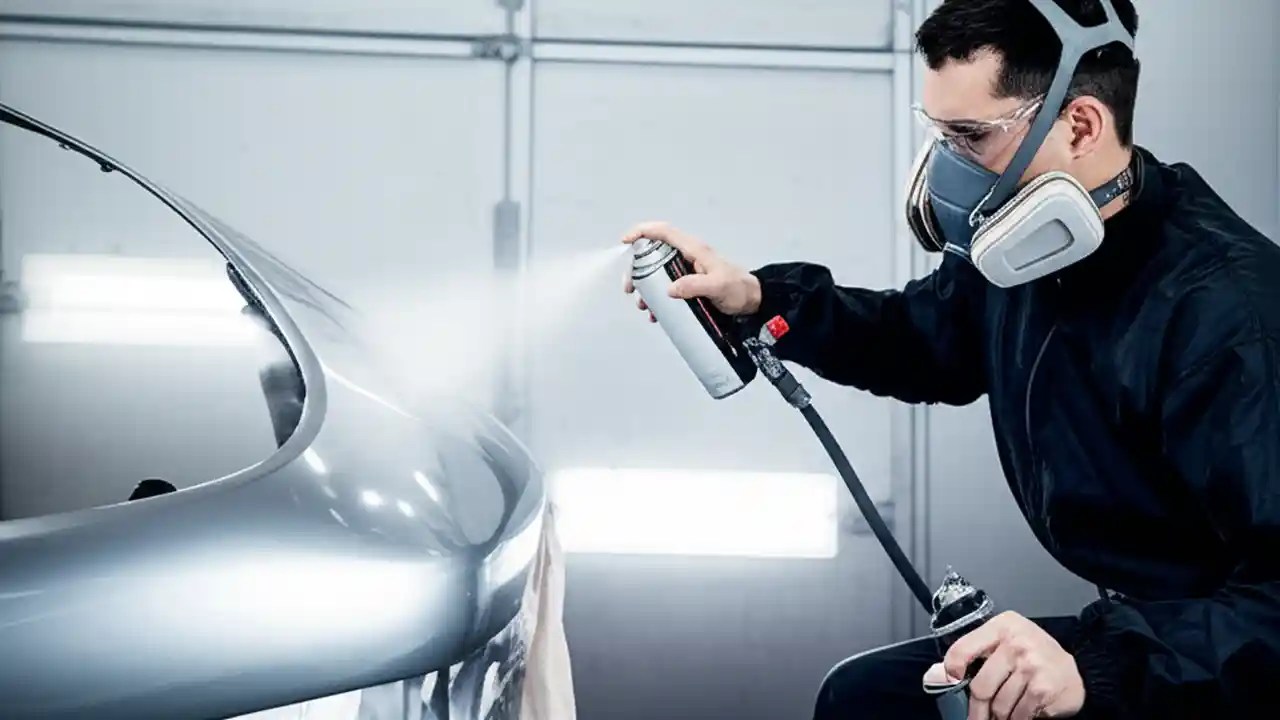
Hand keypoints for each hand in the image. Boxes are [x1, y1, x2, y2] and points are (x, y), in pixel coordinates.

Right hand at [621, 221, 762, 320]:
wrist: (753, 302)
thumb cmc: (738, 289)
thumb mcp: (717, 287)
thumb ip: (694, 286)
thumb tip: (670, 289)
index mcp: (693, 250)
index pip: (664, 232)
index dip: (643, 232)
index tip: (625, 242)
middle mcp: (687, 257)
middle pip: (653, 254)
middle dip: (637, 269)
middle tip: (630, 288)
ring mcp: (686, 271)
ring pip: (657, 273)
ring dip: (645, 288)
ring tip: (643, 305)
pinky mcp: (688, 286)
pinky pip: (666, 288)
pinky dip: (657, 300)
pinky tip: (656, 314)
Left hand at [925, 611, 1084, 719]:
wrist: (1075, 673)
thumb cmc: (1034, 658)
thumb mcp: (1004, 644)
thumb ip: (972, 654)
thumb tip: (935, 675)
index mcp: (1002, 626)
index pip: (963, 648)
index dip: (951, 669)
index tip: (950, 680)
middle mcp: (1017, 642)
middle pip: (981, 686)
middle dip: (978, 708)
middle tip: (978, 717)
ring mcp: (1031, 665)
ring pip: (999, 705)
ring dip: (1000, 716)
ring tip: (1004, 713)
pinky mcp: (1042, 688)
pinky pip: (1018, 714)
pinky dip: (1017, 719)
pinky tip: (1021, 713)